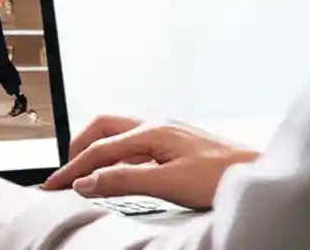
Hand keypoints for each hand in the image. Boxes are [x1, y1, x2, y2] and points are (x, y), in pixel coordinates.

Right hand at [42, 115, 258, 208]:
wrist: (255, 173)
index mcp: (151, 130)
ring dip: (98, 149)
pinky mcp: (175, 142)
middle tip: (67, 171)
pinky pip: (135, 142)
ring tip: (86, 170)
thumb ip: (123, 181)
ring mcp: (166, 131)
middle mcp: (155, 124)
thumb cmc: (220, 176)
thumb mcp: (167, 183)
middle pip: (104, 127)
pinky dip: (117, 155)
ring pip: (119, 133)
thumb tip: (87, 182)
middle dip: (80, 147)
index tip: (54, 184)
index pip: (100, 150)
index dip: (73, 168)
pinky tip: (119, 170)